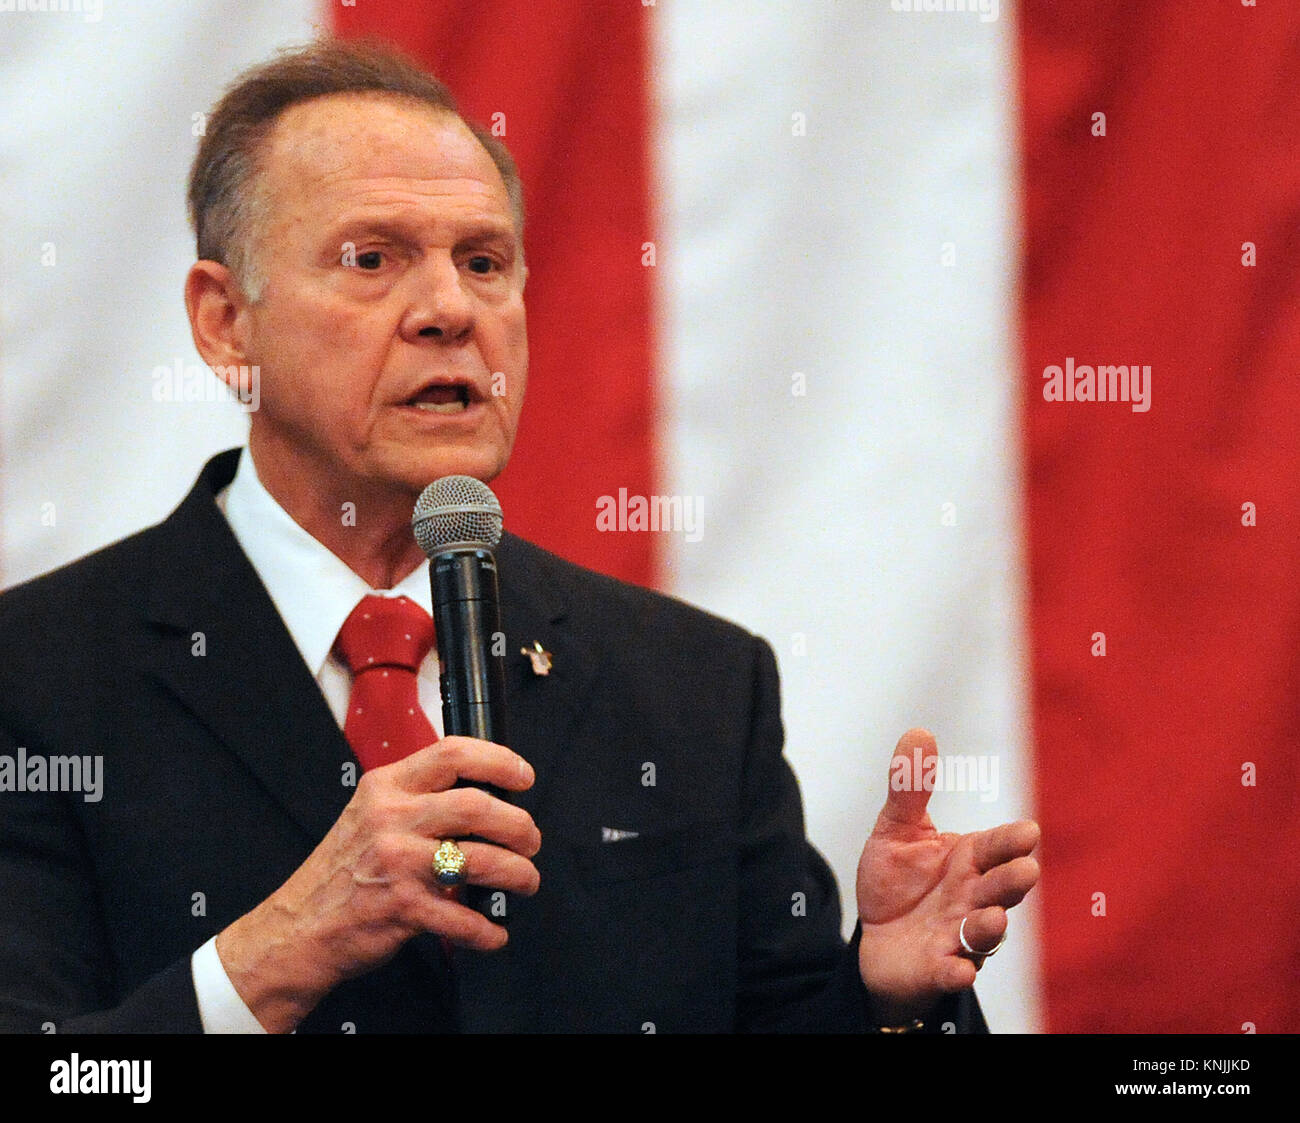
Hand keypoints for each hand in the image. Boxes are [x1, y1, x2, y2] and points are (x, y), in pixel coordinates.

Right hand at [215, 736, 540, 1031]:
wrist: (299, 925)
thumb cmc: (343, 869)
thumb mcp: (370, 812)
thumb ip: (418, 797)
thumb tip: (485, 795)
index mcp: (387, 787)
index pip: (453, 753)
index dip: (499, 761)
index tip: (523, 777)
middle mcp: (392, 819)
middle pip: (478, 806)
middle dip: (520, 825)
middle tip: (531, 839)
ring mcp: (397, 863)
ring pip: (481, 860)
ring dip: (518, 873)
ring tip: (526, 880)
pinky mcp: (403, 907)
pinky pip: (463, 919)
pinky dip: (487, 930)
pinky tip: (493, 931)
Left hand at [856, 728, 1038, 1023]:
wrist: (878, 938)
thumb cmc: (897, 881)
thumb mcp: (896, 830)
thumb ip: (910, 789)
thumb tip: (918, 732)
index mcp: (969, 860)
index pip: (995, 846)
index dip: (1010, 841)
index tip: (1028, 831)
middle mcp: (973, 897)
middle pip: (999, 888)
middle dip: (1012, 880)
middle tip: (1025, 870)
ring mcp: (959, 935)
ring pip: (982, 932)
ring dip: (991, 927)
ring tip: (995, 917)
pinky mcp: (938, 966)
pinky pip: (951, 970)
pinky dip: (957, 970)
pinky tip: (960, 969)